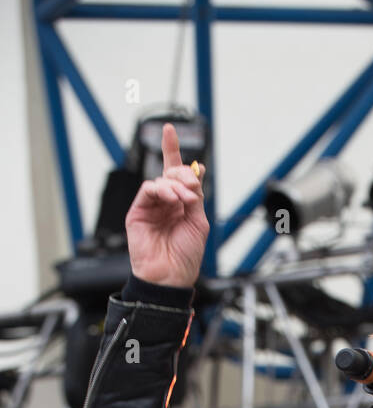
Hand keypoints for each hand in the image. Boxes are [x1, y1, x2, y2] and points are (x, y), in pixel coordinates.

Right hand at [125, 123, 208, 286]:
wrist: (171, 277)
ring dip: (175, 185)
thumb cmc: (186, 256)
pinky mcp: (138, 212)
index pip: (176, 174)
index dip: (172, 150)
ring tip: (184, 200)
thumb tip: (197, 169)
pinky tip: (172, 200)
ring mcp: (150, 207)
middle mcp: (165, 203)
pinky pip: (148, 190)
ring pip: (160, 180)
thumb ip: (196, 196)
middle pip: (170, 173)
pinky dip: (161, 190)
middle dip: (183, 174)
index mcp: (180, 204)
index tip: (170, 130)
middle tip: (192, 188)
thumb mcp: (199, 222)